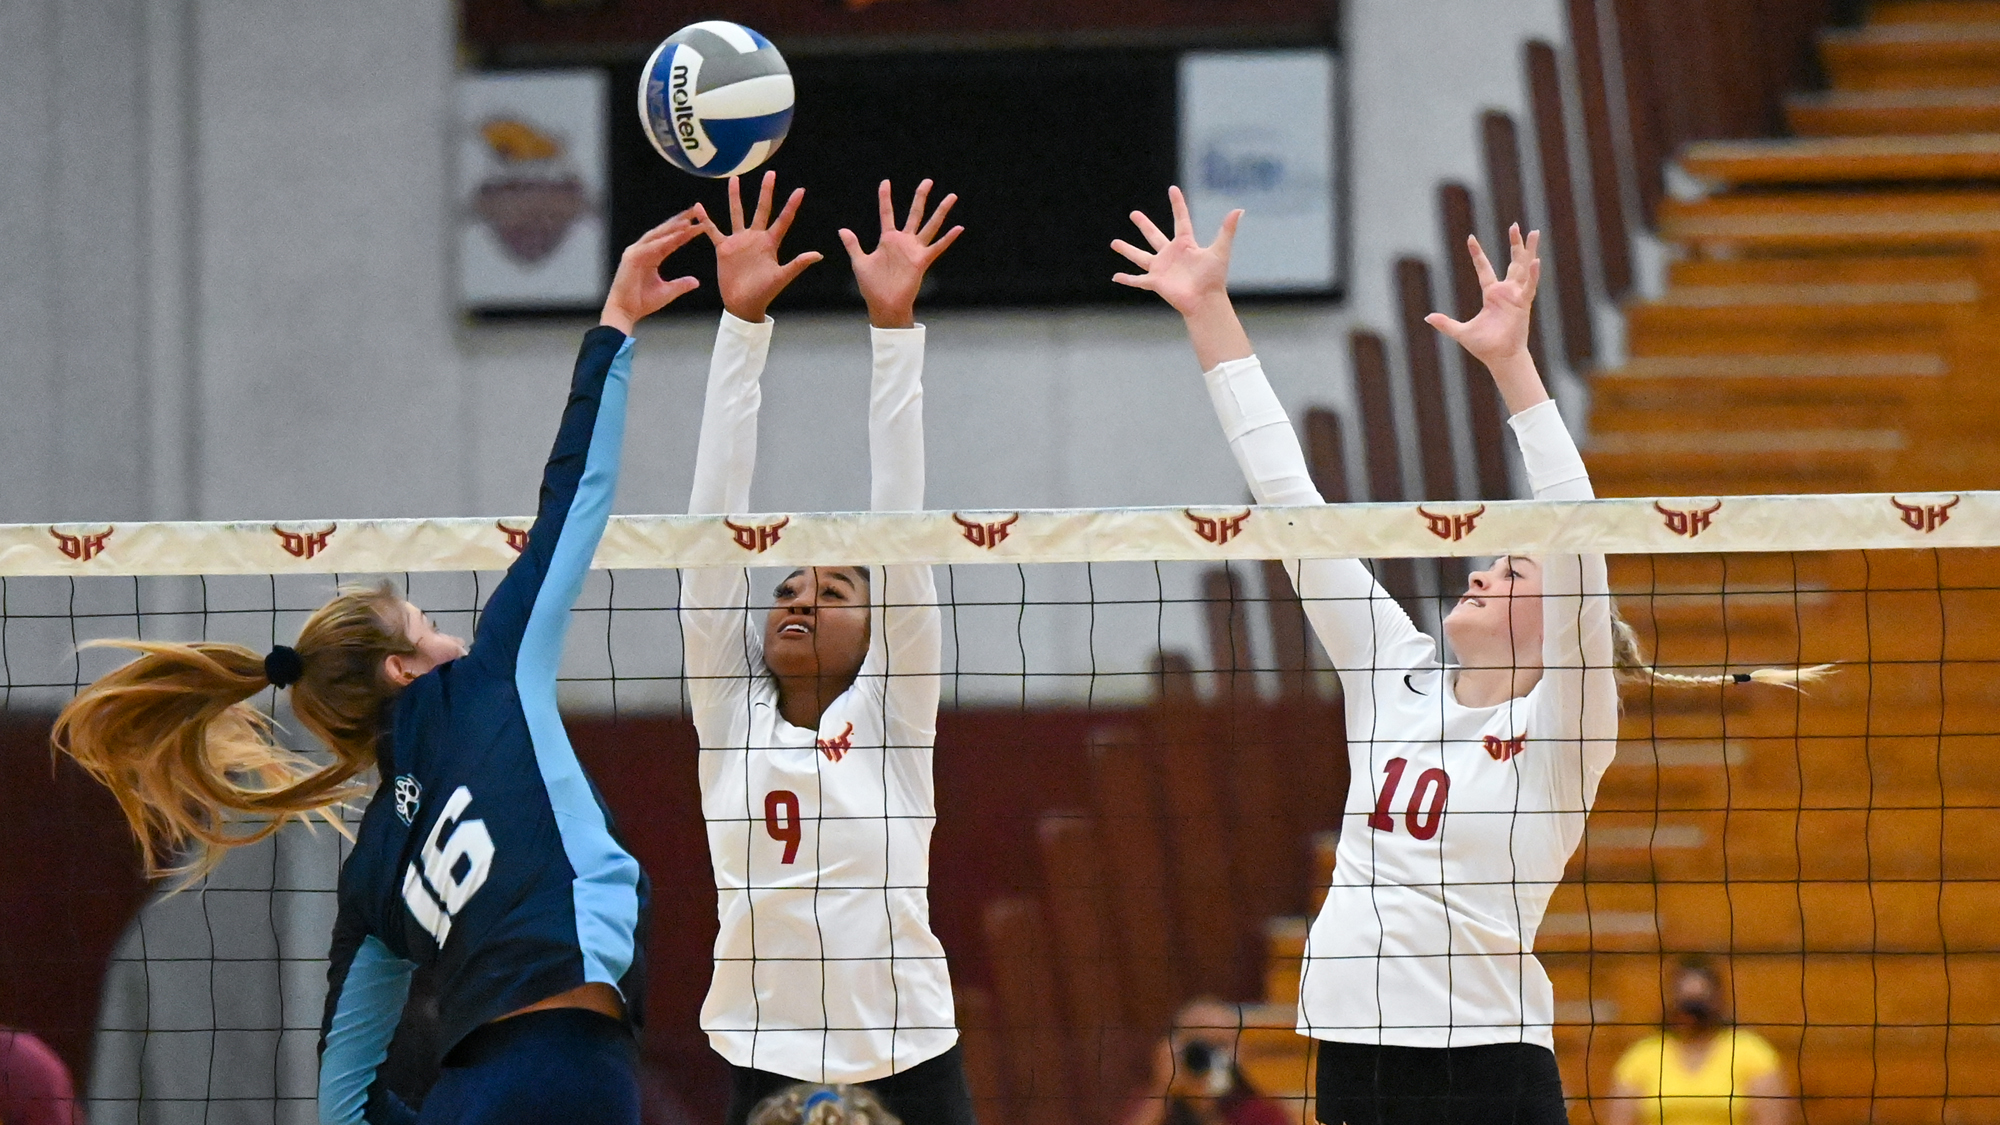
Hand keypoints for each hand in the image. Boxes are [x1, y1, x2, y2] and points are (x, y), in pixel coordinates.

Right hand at [599, 209, 703, 333]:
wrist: (625, 312)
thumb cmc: (642, 302)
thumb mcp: (667, 292)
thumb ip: (681, 284)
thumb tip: (696, 281)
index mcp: (651, 256)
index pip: (671, 240)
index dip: (686, 231)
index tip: (700, 224)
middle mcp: (642, 250)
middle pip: (664, 232)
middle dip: (680, 220)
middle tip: (696, 210)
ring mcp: (635, 252)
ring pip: (657, 236)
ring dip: (673, 227)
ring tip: (688, 220)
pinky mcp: (631, 258)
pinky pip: (651, 247)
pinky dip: (663, 241)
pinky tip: (676, 236)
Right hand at [694, 172, 821, 323]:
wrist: (743, 304)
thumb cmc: (764, 293)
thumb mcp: (782, 277)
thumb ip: (797, 264)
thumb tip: (818, 255)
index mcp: (770, 243)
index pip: (783, 219)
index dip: (791, 205)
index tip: (800, 189)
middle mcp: (755, 238)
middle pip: (761, 209)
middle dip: (766, 192)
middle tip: (770, 173)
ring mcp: (739, 241)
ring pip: (737, 213)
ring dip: (735, 197)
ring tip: (734, 179)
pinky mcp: (724, 248)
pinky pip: (713, 230)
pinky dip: (706, 220)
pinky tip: (698, 207)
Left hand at [840, 179, 961, 328]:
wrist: (884, 304)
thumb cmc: (872, 286)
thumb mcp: (859, 262)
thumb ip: (853, 245)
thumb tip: (842, 229)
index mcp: (888, 240)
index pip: (887, 213)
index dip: (885, 198)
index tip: (886, 182)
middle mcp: (903, 242)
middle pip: (914, 213)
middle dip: (921, 197)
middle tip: (927, 181)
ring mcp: (914, 250)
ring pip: (930, 225)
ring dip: (941, 211)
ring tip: (951, 196)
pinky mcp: (922, 261)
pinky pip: (937, 247)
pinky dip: (948, 238)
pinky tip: (958, 228)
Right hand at [1112, 186, 1240, 316]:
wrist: (1205, 301)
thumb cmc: (1214, 278)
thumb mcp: (1220, 250)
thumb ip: (1227, 230)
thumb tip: (1239, 209)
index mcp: (1185, 244)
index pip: (1180, 219)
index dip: (1177, 204)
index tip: (1173, 189)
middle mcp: (1171, 254)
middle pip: (1154, 236)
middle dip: (1144, 225)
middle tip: (1133, 214)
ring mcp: (1161, 268)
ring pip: (1140, 257)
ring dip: (1127, 250)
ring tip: (1113, 243)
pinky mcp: (1156, 282)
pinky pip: (1138, 280)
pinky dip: (1127, 279)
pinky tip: (1115, 276)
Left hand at [1425, 225, 1540, 366]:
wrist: (1499, 358)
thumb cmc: (1484, 346)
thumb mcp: (1461, 332)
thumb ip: (1445, 323)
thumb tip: (1427, 317)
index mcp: (1492, 295)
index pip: (1484, 269)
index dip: (1478, 254)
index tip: (1470, 238)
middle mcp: (1506, 292)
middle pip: (1512, 262)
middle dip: (1514, 244)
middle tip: (1515, 225)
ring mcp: (1516, 296)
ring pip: (1524, 267)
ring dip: (1528, 250)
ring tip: (1535, 232)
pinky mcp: (1523, 304)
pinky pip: (1529, 286)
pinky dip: (1533, 275)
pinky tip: (1535, 260)